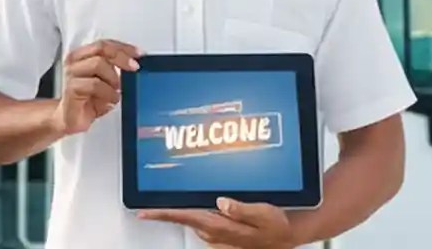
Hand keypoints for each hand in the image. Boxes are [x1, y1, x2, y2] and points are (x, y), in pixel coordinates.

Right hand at [52, 39, 140, 135]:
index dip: (123, 47)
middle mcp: (75, 61)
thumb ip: (115, 69)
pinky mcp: (71, 89)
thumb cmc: (88, 100)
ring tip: (117, 90)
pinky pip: (94, 84)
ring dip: (113, 78)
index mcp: (82, 56)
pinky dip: (108, 92)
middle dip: (121, 57)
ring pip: (98, 64)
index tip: (139, 53)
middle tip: (134, 67)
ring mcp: (71, 74)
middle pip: (101, 49)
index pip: (104, 44)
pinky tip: (111, 100)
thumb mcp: (106, 82)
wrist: (71, 119)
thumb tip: (135, 63)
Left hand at [138, 198, 295, 247]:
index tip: (144, 213)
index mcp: (221, 227)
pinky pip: (206, 223)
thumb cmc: (276, 225)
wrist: (287, 236)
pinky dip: (203, 213)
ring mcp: (218, 238)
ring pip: (196, 220)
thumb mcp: (263, 214)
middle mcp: (215, 234)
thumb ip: (241, 209)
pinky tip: (214, 205)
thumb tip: (221, 203)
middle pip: (186, 217)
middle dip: (172, 209)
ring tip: (191, 193)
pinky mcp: (222, 237)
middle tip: (156, 202)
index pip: (186, 218)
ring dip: (191, 210)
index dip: (164, 214)